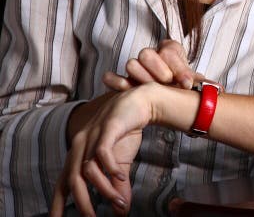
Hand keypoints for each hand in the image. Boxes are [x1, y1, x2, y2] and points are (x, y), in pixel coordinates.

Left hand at [50, 87, 153, 216]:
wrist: (140, 102)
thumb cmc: (126, 132)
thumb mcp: (121, 164)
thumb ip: (118, 187)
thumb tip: (121, 211)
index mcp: (78, 155)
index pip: (63, 183)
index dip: (57, 203)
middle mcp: (79, 145)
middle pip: (73, 180)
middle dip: (82, 202)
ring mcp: (92, 136)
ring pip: (88, 169)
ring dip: (104, 189)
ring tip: (119, 202)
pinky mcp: (107, 128)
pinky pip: (103, 152)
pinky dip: (110, 168)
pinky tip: (121, 176)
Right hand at [103, 39, 202, 91]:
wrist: (168, 92)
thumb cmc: (182, 83)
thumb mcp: (193, 80)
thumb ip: (202, 82)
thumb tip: (218, 87)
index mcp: (170, 50)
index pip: (170, 51)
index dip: (179, 67)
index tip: (187, 83)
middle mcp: (151, 55)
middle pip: (147, 54)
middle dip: (158, 70)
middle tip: (167, 83)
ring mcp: (135, 67)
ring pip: (131, 64)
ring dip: (141, 77)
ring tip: (150, 89)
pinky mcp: (122, 80)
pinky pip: (111, 77)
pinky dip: (117, 83)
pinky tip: (126, 90)